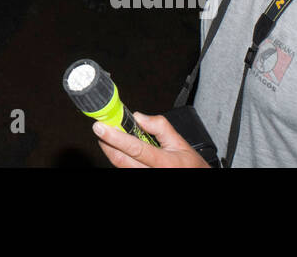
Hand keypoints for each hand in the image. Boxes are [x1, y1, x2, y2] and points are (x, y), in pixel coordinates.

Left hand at [93, 112, 212, 167]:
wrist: (196, 177)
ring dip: (111, 150)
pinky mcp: (140, 179)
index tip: (100, 127)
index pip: (135, 148)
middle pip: (121, 160)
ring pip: (120, 166)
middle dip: (107, 143)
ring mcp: (144, 178)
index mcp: (164, 163)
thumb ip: (160, 126)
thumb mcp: (180, 142)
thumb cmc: (189, 164)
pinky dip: (119, 158)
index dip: (115, 137)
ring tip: (108, 136)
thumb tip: (137, 117)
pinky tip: (118, 149)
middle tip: (100, 128)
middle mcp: (152, 173)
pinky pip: (125, 169)